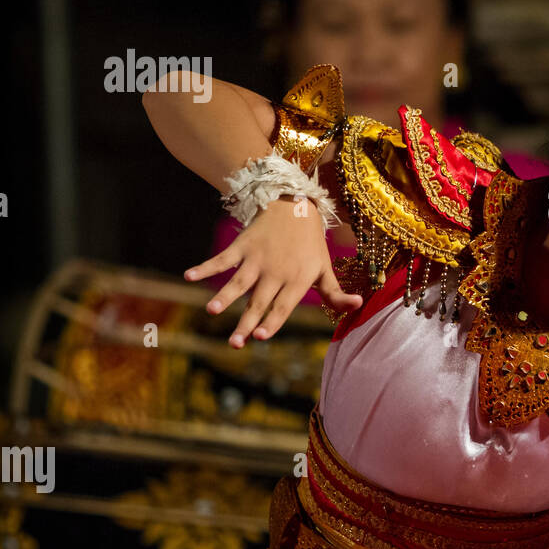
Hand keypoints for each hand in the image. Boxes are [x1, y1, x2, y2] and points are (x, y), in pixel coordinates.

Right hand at [184, 197, 362, 347]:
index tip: (262, 337)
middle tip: (235, 343)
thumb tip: (359, 305)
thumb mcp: (325, 268)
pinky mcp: (243, 246)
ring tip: (212, 311)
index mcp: (298, 280)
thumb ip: (336, 293)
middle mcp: (277, 271)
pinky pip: (222, 259)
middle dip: (247, 322)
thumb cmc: (311, 245)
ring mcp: (258, 258)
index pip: (284, 305)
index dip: (273, 321)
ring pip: (239, 281)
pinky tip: (188, 276)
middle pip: (259, 301)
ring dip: (224, 296)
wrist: (295, 205)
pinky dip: (205, 267)